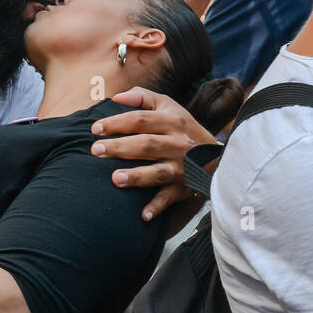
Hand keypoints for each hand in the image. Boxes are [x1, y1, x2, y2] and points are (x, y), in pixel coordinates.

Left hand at [91, 87, 217, 221]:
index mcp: (172, 121)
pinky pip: (169, 198)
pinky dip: (157, 207)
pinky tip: (142, 216)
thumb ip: (143, 97)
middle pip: (146, 145)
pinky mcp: (183, 187)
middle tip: (95, 150)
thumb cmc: (182, 127)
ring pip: (158, 172)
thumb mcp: (168, 106)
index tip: (95, 128)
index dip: (117, 123)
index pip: (141, 120)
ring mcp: (180, 167)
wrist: (217, 155)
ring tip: (115, 178)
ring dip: (137, 176)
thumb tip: (117, 97)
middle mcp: (177, 144)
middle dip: (120, 147)